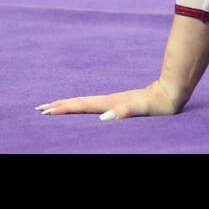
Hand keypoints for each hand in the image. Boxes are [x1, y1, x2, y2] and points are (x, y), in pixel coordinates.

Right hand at [36, 79, 187, 120]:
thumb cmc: (157, 104)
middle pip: (78, 102)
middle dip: (59, 106)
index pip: (81, 106)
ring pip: (84, 102)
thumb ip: (125, 111)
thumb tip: (104, 117)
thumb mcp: (142, 109)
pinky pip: (93, 105)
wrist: (170, 91)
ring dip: (67, 105)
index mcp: (109, 102)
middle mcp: (108, 100)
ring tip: (52, 106)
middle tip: (39, 109)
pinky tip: (79, 108)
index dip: (64, 109)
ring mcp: (112, 100)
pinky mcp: (117, 102)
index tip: (46, 112)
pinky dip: (81, 106)